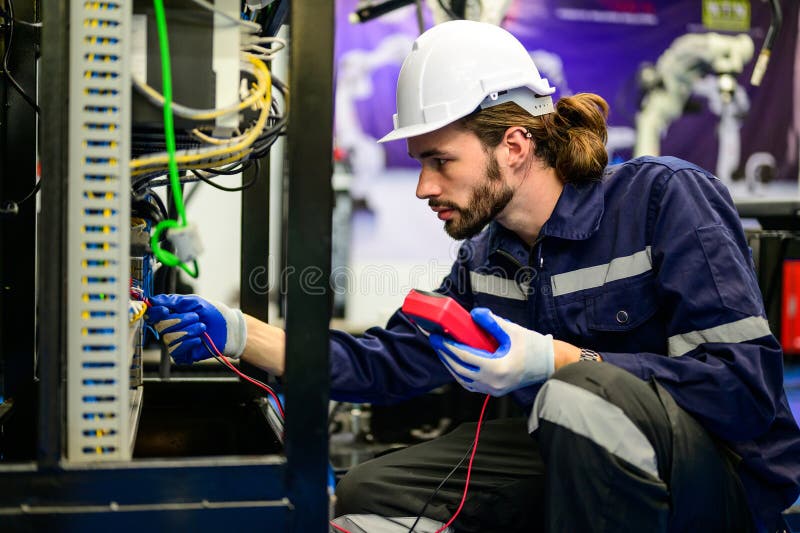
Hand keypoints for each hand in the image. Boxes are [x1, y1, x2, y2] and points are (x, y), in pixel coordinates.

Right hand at [145, 294, 245, 364]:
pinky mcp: (181, 355)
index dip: (155, 313)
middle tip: (195, 316)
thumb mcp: (193, 302)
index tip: (165, 309)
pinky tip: (199, 340)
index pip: (152, 315)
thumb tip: (152, 300)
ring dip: (188, 331)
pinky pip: (176, 350)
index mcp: (169, 315)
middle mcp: (168, 330)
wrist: (227, 328)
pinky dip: (188, 343)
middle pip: (160, 326)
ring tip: (202, 327)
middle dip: (179, 320)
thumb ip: (173, 300)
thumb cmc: (211, 313)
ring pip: (169, 338)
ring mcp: (174, 342)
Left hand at [429, 308, 553, 395]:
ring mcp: (494, 390)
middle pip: (460, 369)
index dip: (448, 346)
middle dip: (445, 355)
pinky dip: (461, 374)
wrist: (550, 364)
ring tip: (443, 352)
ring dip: (451, 366)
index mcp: (497, 367)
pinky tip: (457, 363)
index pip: (465, 357)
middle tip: (436, 342)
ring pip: (463, 380)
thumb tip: (473, 314)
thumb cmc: (533, 347)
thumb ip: (491, 322)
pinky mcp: (495, 391)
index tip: (438, 337)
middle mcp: (493, 382)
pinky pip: (471, 385)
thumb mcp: (512, 330)